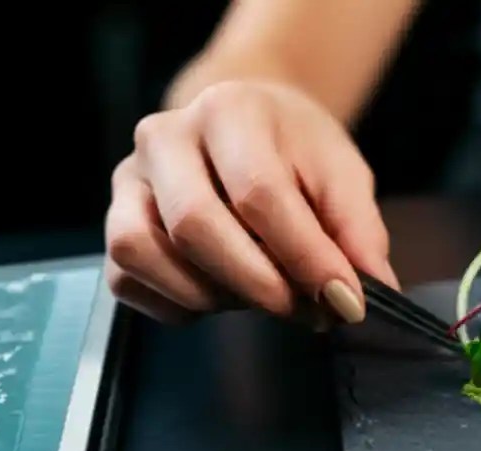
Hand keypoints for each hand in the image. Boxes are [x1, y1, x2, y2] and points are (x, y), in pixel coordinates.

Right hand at [103, 80, 397, 326]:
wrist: (246, 123)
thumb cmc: (295, 151)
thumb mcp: (343, 176)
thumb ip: (358, 233)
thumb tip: (367, 294)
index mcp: (228, 110)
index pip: (259, 194)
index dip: (305, 258)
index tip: (345, 300)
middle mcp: (165, 137)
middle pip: (194, 227)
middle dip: (259, 285)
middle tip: (306, 310)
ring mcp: (128, 179)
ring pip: (143, 253)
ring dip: (210, 295)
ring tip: (261, 296)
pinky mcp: (113, 221)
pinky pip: (126, 280)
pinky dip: (177, 305)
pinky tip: (222, 295)